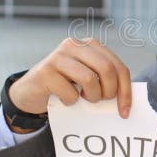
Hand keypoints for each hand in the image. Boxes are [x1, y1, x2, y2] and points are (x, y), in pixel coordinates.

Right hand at [8, 37, 131, 118]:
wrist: (30, 91)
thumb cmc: (65, 86)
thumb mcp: (87, 78)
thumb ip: (105, 80)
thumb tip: (127, 101)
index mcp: (90, 45)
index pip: (118, 66)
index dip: (125, 90)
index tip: (125, 111)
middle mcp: (75, 45)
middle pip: (107, 69)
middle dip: (110, 92)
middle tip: (102, 102)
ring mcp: (58, 56)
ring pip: (89, 79)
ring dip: (91, 97)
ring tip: (84, 99)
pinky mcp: (45, 71)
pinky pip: (70, 92)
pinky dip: (71, 101)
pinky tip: (66, 99)